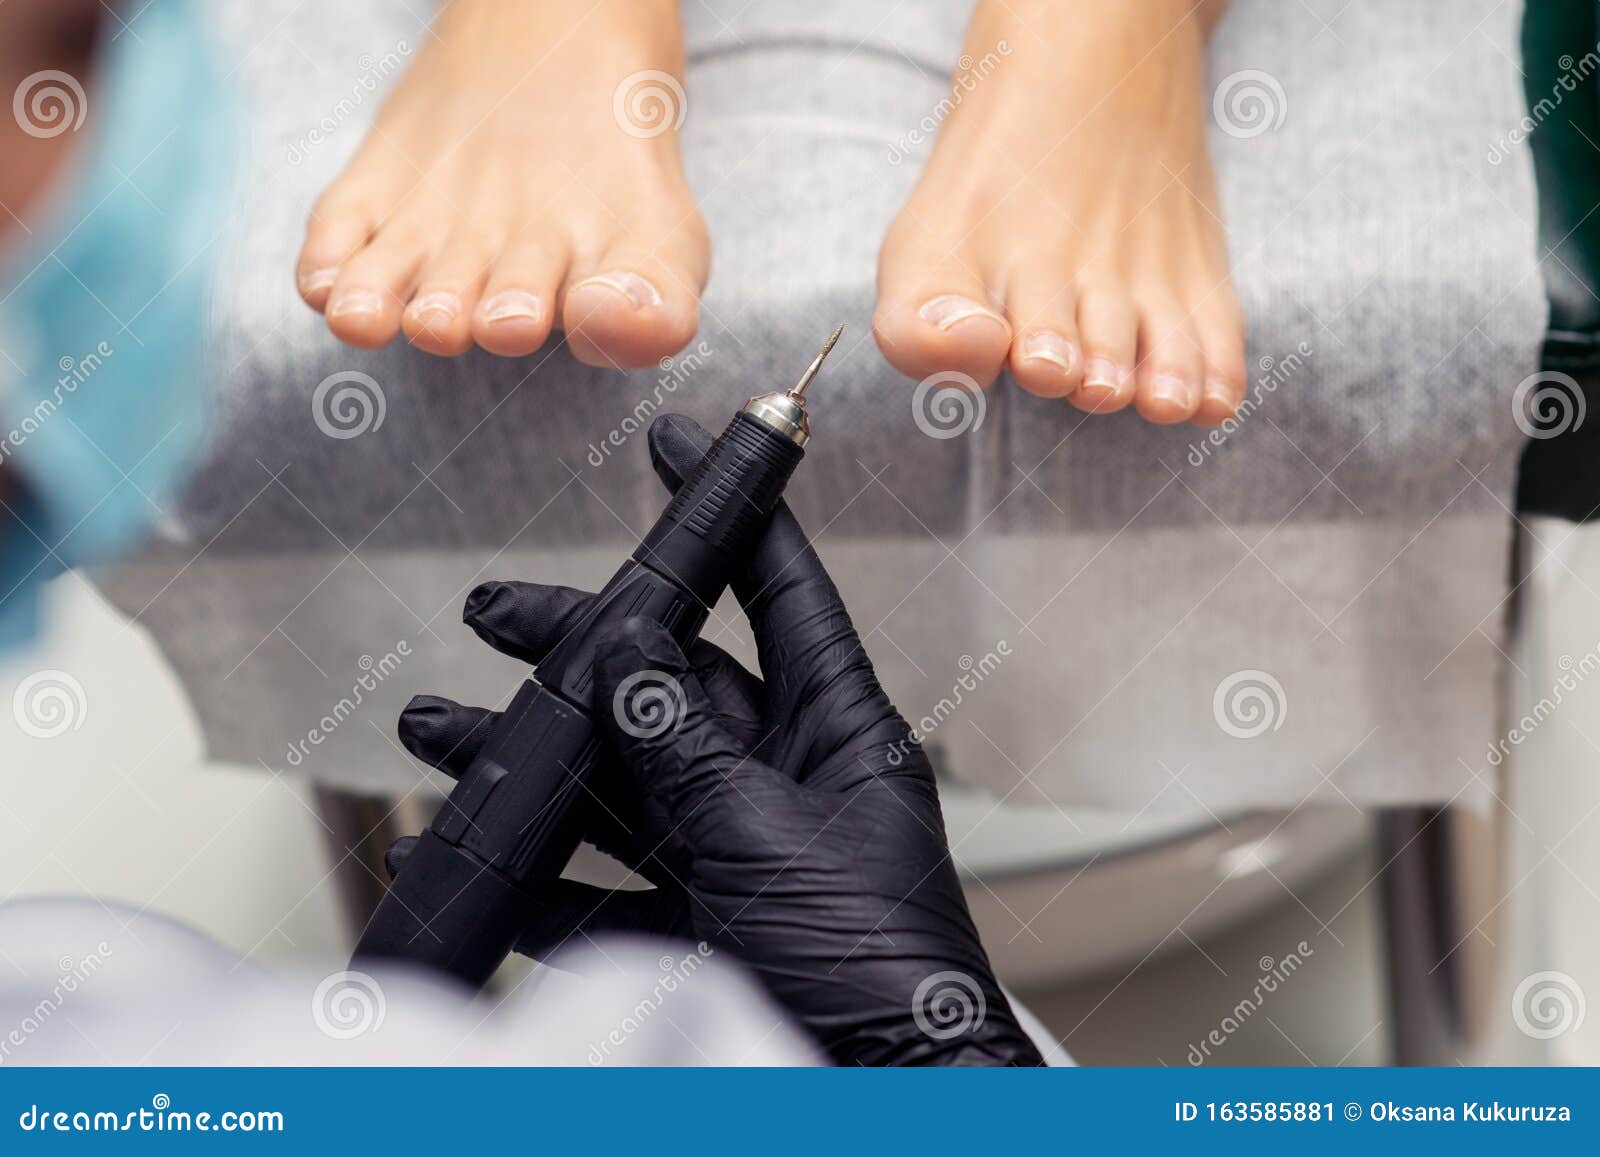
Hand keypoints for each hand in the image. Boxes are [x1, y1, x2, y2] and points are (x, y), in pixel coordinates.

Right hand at [397, 414, 1042, 1066]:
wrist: (884, 1099)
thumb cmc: (877, 971)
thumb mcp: (767, 834)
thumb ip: (685, 745)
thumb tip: (626, 652)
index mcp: (835, 735)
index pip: (781, 592)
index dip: (735, 515)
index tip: (685, 449)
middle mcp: (784, 783)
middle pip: (667, 685)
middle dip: (577, 651)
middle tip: (492, 616)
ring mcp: (736, 856)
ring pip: (619, 784)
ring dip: (530, 761)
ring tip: (436, 735)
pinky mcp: (698, 929)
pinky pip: (604, 888)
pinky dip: (539, 880)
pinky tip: (480, 864)